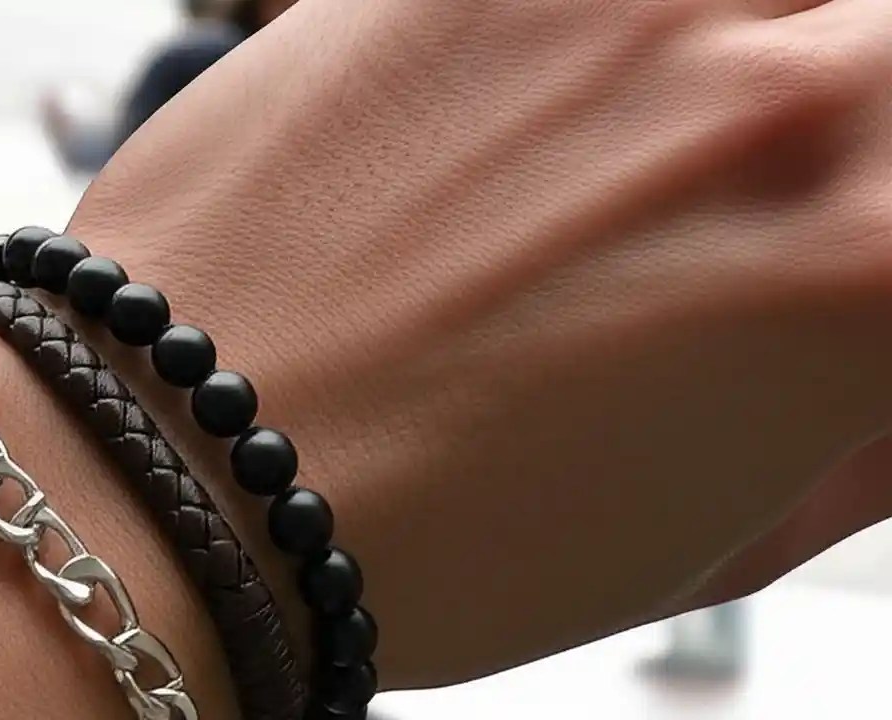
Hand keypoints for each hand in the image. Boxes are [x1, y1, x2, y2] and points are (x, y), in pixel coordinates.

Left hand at [60, 0, 891, 689]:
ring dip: (725, 64)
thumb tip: (886, 348)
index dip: (875, 235)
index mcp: (875, 269)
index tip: (832, 261)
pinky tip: (535, 123)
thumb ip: (865, 422)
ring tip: (619, 165)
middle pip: (878, 61)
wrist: (191, 456)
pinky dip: (602, 45)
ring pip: (761, 5)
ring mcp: (624, 3)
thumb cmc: (432, 533)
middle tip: (737, 217)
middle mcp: (779, 97)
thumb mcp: (721, 536)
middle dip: (843, 132)